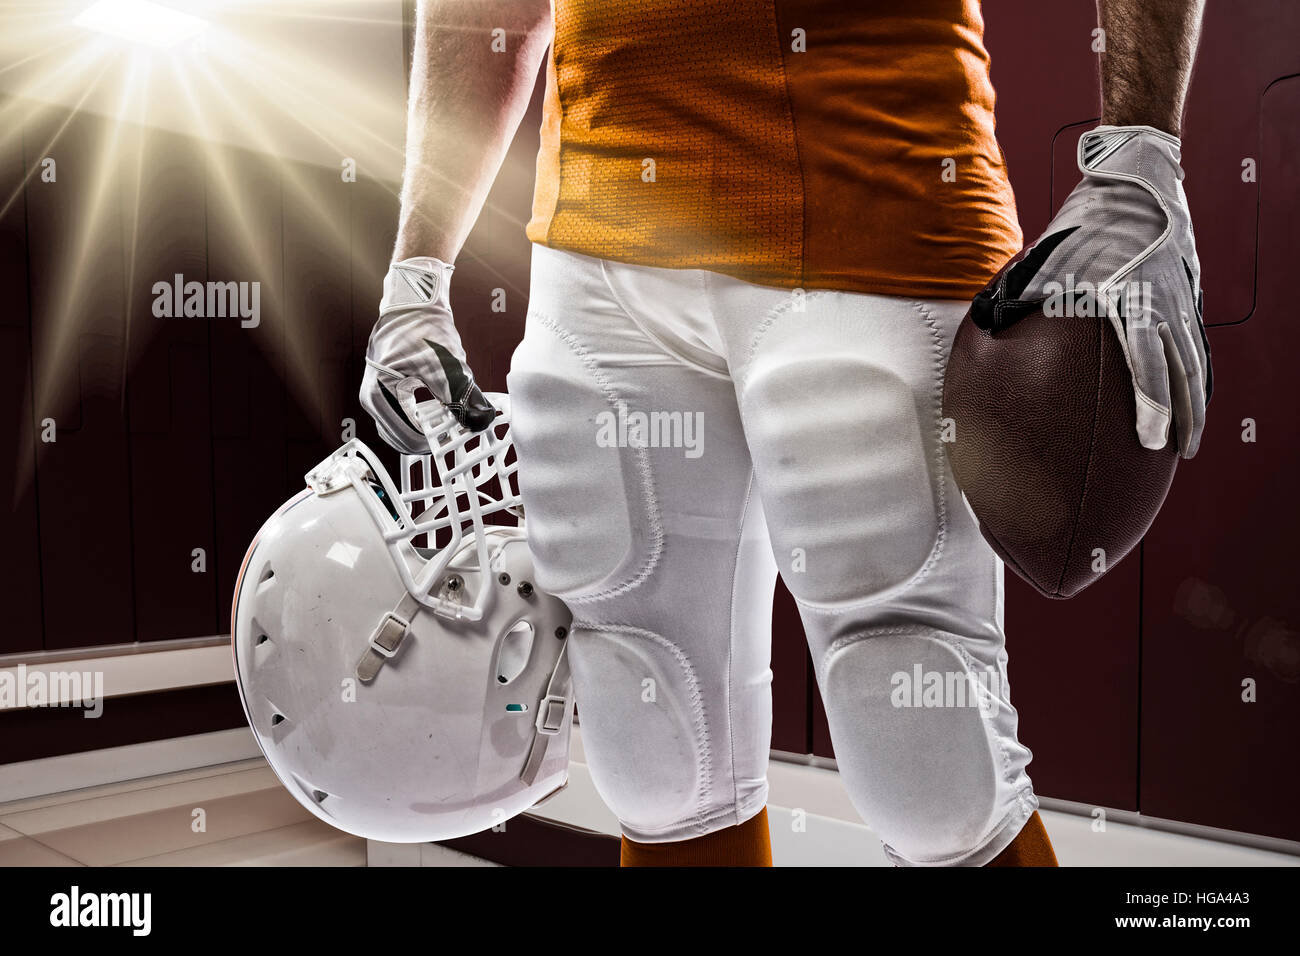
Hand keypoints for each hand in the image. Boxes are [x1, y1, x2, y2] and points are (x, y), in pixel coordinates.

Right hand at [360, 256, 497, 453]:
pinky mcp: (384, 386)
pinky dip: (418, 419)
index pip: (405, 435)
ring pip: (399, 427)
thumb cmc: (424, 328)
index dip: (433, 444)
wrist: (414, 300)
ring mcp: (375, 391)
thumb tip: (481, 420)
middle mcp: (371, 395)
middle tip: (453, 440)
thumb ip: (464, 397)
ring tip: (447, 428)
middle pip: (399, 435)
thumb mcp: (448, 366)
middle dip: (427, 441)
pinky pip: (399, 414)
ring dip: (422, 432)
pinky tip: (438, 416)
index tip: (455, 443)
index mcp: (378, 393)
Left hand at [971, 125, 1211, 457]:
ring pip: (1193, 362)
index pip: (1148, 367)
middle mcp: (1161, 304)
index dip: (1152, 407)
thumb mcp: (1044, 260)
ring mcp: (1179, 299)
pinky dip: (1197, 374)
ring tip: (1190, 439)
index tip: (1151, 440)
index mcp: (1128, 302)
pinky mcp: (1187, 293)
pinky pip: (1196, 342)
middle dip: (1180, 417)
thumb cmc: (1083, 223)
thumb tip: (983, 324)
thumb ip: (1016, 295)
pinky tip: (1194, 398)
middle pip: (1179, 373)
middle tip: (1176, 453)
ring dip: (1195, 403)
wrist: (1135, 179)